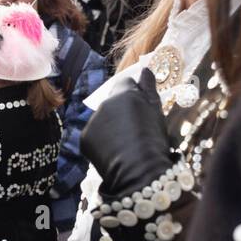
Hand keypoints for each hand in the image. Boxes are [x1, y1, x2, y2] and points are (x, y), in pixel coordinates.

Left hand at [81, 67, 173, 200]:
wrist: (139, 171)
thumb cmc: (154, 139)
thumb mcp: (156, 110)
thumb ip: (149, 87)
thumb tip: (145, 69)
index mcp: (125, 93)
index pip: (126, 83)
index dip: (135, 94)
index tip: (141, 109)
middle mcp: (105, 103)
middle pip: (113, 101)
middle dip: (121, 111)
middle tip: (135, 130)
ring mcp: (93, 121)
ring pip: (103, 119)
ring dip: (111, 127)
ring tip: (125, 144)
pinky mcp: (84, 138)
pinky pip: (94, 136)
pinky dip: (101, 143)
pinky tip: (114, 153)